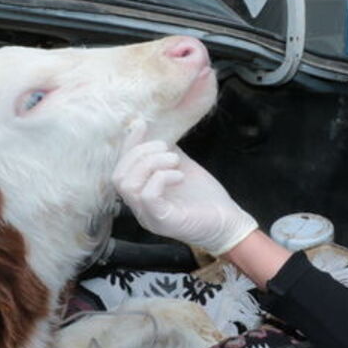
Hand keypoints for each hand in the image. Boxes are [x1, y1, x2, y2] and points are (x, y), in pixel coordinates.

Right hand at [113, 122, 257, 255]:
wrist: (228, 222)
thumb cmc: (206, 198)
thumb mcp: (181, 167)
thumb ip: (166, 152)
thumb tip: (158, 130)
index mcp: (142, 194)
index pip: (122, 168)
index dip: (129, 144)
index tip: (142, 125)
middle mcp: (140, 207)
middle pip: (119, 176)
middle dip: (140, 153)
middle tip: (166, 149)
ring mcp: (148, 216)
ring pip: (128, 185)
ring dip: (150, 163)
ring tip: (174, 160)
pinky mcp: (162, 221)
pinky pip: (147, 195)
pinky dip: (161, 177)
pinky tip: (179, 175)